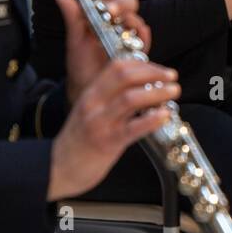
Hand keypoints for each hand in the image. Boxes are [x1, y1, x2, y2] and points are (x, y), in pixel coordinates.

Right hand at [48, 58, 179, 200]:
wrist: (58, 167)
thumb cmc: (79, 140)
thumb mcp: (91, 110)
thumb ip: (112, 97)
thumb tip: (144, 87)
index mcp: (91, 93)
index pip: (117, 66)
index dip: (143, 64)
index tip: (160, 70)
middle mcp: (94, 103)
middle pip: (125, 76)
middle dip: (153, 73)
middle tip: (171, 77)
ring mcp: (100, 122)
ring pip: (131, 98)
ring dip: (157, 93)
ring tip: (173, 92)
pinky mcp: (107, 142)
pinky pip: (133, 128)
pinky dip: (152, 119)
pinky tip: (165, 115)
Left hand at [59, 0, 149, 102]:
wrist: (89, 91)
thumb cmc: (82, 66)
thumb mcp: (75, 42)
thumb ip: (73, 18)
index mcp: (103, 13)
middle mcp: (120, 22)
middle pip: (129, 2)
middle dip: (121, 4)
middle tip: (110, 11)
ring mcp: (131, 36)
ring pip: (138, 20)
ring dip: (130, 20)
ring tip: (119, 28)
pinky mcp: (139, 52)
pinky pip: (146, 41)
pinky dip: (143, 38)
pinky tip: (136, 40)